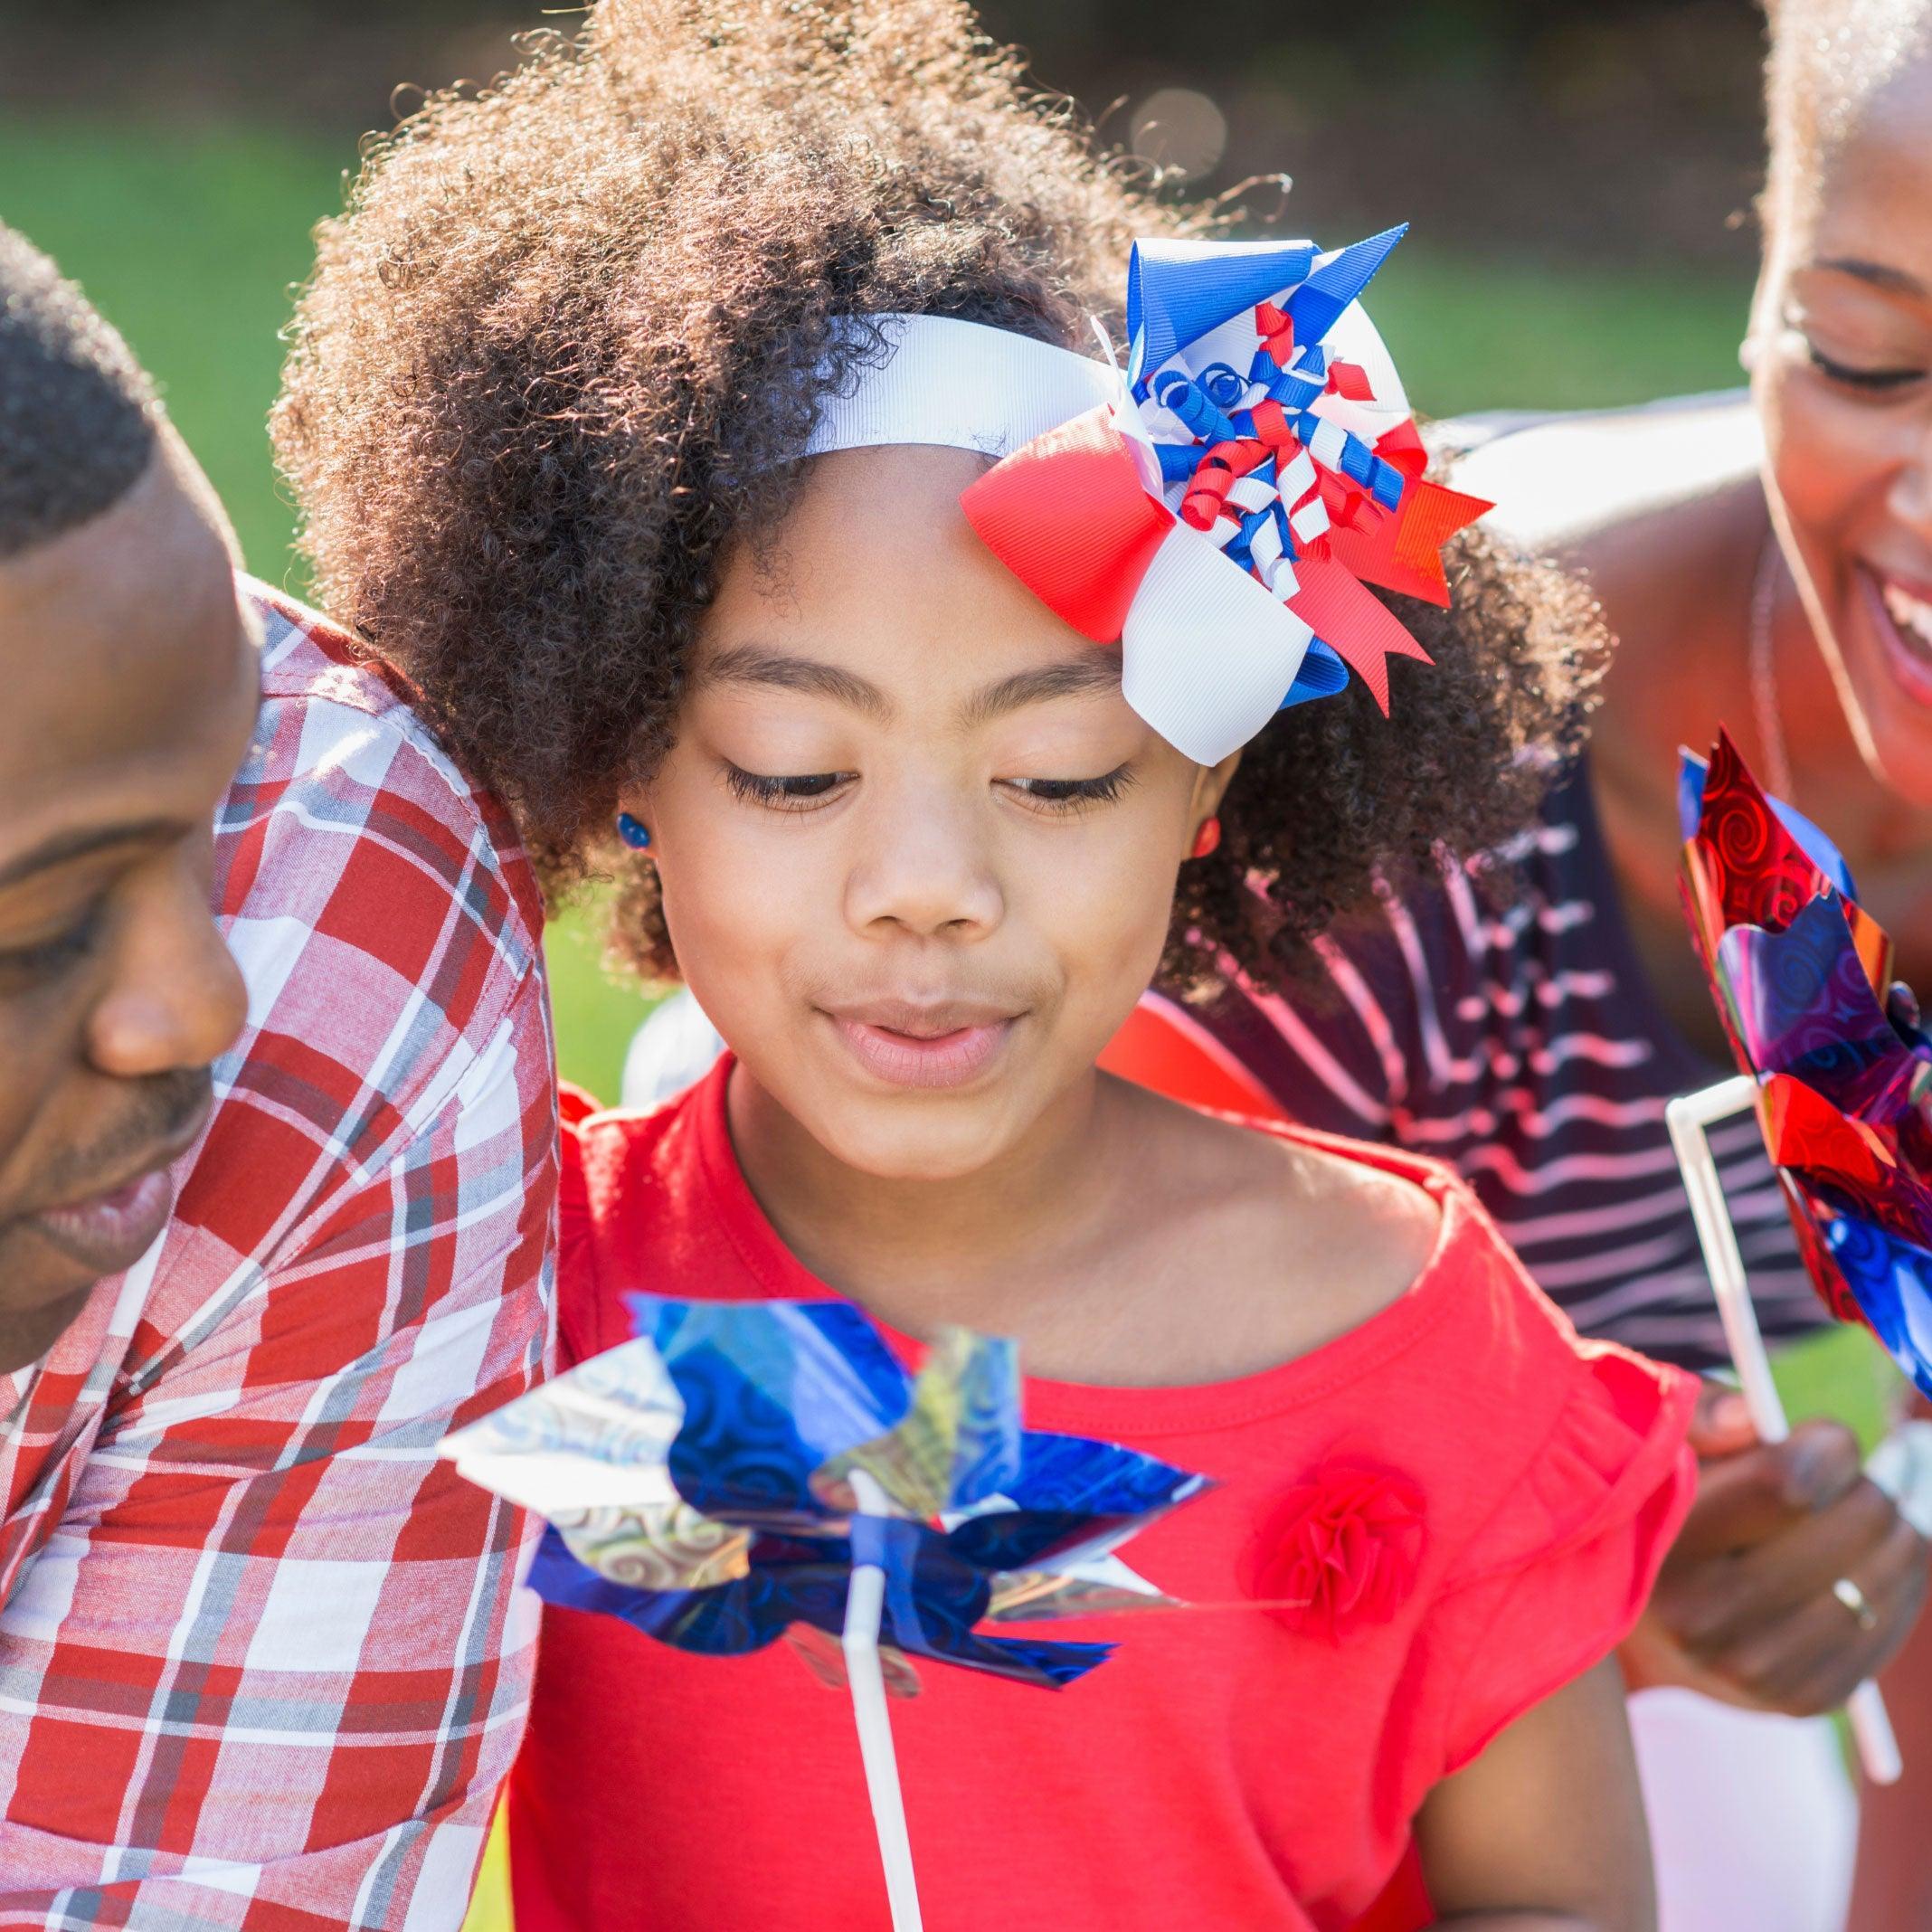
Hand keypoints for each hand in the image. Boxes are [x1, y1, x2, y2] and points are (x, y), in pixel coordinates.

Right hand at [1622, 1383, 1929, 1713]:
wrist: (1641, 1618)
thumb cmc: (1660, 1500)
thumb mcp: (1660, 1442)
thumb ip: (1699, 1417)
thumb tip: (1754, 1420)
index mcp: (1661, 1544)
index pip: (1789, 1487)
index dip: (1828, 1449)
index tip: (1824, 1438)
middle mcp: (1701, 1618)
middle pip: (1853, 1526)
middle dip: (1866, 1484)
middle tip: (1847, 1475)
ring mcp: (1754, 1669)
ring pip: (1883, 1577)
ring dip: (1891, 1532)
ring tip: (1855, 1514)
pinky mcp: (1799, 1700)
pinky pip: (1889, 1629)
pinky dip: (1896, 1583)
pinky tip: (1864, 1562)